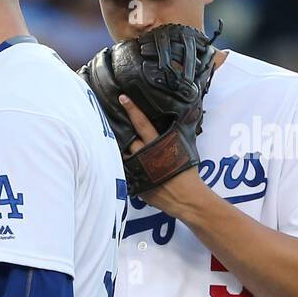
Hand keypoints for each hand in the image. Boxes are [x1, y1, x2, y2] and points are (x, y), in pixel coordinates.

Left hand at [118, 95, 208, 217]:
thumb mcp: (183, 150)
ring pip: (122, 154)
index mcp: (158, 144)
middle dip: (119, 129)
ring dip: (119, 148)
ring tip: (111, 140)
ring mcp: (137, 168)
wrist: (185, 197)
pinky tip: (115, 161)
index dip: (132, 110)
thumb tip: (174, 127)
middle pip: (126, 138)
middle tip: (110, 117)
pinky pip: (123, 169)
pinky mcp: (133, 181)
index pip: (143, 123)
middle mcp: (144, 154)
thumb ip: (173, 139)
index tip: (122, 98)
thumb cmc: (187, 174)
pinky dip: (120, 164)